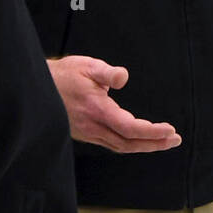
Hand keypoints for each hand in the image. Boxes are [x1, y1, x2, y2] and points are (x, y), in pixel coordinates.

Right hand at [47, 56, 180, 152]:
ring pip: (121, 146)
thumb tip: (123, 77)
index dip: (152, 132)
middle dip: (154, 144)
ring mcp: (89, 133)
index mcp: (96, 110)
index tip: (170, 130)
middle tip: (175, 140)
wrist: (38, 89)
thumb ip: (107, 73)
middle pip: (129, 143)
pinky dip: (130, 144)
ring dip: (144, 146)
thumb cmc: (64, 75)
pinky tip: (139, 140)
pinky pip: (112, 144)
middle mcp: (93, 126)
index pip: (129, 127)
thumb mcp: (87, 66)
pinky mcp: (86, 134)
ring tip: (164, 142)